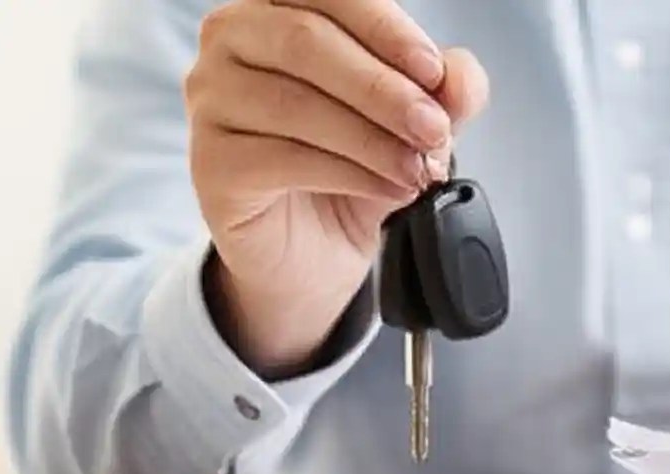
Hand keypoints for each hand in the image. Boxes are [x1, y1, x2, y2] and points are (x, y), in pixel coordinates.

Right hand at [186, 0, 489, 376]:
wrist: (314, 251)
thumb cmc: (352, 168)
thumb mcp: (412, 123)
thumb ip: (444, 90)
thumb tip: (458, 75)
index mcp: (279, 9)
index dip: (384, 28)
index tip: (433, 71)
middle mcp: (233, 41)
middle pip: (306, 42)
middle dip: (384, 89)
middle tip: (434, 130)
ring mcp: (212, 100)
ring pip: (296, 103)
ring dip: (372, 139)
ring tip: (418, 169)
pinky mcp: (211, 164)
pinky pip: (283, 158)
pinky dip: (350, 173)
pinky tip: (387, 189)